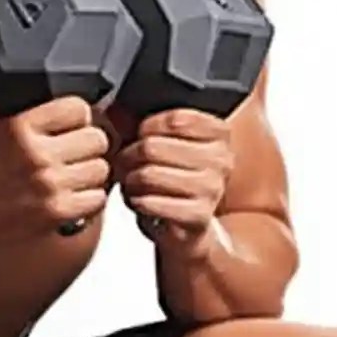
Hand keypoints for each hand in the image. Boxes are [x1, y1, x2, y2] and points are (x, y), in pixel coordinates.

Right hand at [0, 97, 113, 240]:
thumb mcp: (7, 128)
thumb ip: (42, 117)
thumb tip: (86, 109)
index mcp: (23, 126)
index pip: (78, 108)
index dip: (80, 118)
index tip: (73, 127)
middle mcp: (38, 154)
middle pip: (97, 139)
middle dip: (89, 147)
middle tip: (76, 155)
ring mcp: (50, 184)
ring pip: (101, 169)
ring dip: (91, 174)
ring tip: (73, 177)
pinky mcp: (59, 210)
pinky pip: (97, 198)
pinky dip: (89, 199)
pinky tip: (73, 196)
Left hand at [115, 109, 234, 238]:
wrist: (186, 226)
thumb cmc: (173, 180)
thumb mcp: (164, 144)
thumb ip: (144, 123)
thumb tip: (115, 110)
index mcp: (219, 134)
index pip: (175, 118)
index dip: (146, 127)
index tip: (140, 136)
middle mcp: (222, 160)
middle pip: (154, 146)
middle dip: (130, 156)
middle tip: (125, 165)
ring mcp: (212, 189)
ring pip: (149, 174)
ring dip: (130, 180)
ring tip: (132, 183)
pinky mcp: (198, 216)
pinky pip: (151, 202)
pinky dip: (136, 202)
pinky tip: (140, 202)